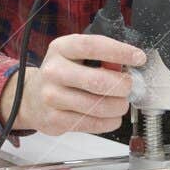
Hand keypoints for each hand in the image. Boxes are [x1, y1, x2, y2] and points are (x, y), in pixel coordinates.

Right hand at [3, 34, 145, 136]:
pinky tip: (111, 117)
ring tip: (120, 104)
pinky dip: (109, 122)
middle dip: (122, 86)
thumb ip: (100, 58)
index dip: (120, 52)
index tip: (139, 58)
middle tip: (128, 87)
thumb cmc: (62, 75)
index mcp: (61, 48)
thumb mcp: (76, 56)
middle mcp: (53, 71)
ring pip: (98, 106)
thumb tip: (126, 68)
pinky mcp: (55, 120)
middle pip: (98, 81)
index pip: (93, 46)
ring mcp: (52, 97)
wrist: (31, 99)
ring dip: (118, 107)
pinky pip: (91, 123)